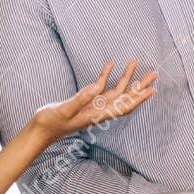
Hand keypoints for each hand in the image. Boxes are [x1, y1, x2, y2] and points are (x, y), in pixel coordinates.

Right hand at [25, 59, 157, 142]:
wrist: (40, 131)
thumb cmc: (50, 123)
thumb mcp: (64, 110)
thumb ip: (81, 99)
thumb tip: (97, 87)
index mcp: (96, 115)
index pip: (123, 107)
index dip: (139, 99)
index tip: (152, 90)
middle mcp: (99, 111)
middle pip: (125, 98)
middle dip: (140, 86)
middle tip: (154, 73)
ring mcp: (92, 106)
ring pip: (115, 91)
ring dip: (126, 78)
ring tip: (135, 63)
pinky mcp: (85, 101)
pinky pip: (100, 87)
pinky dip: (105, 75)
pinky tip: (110, 64)